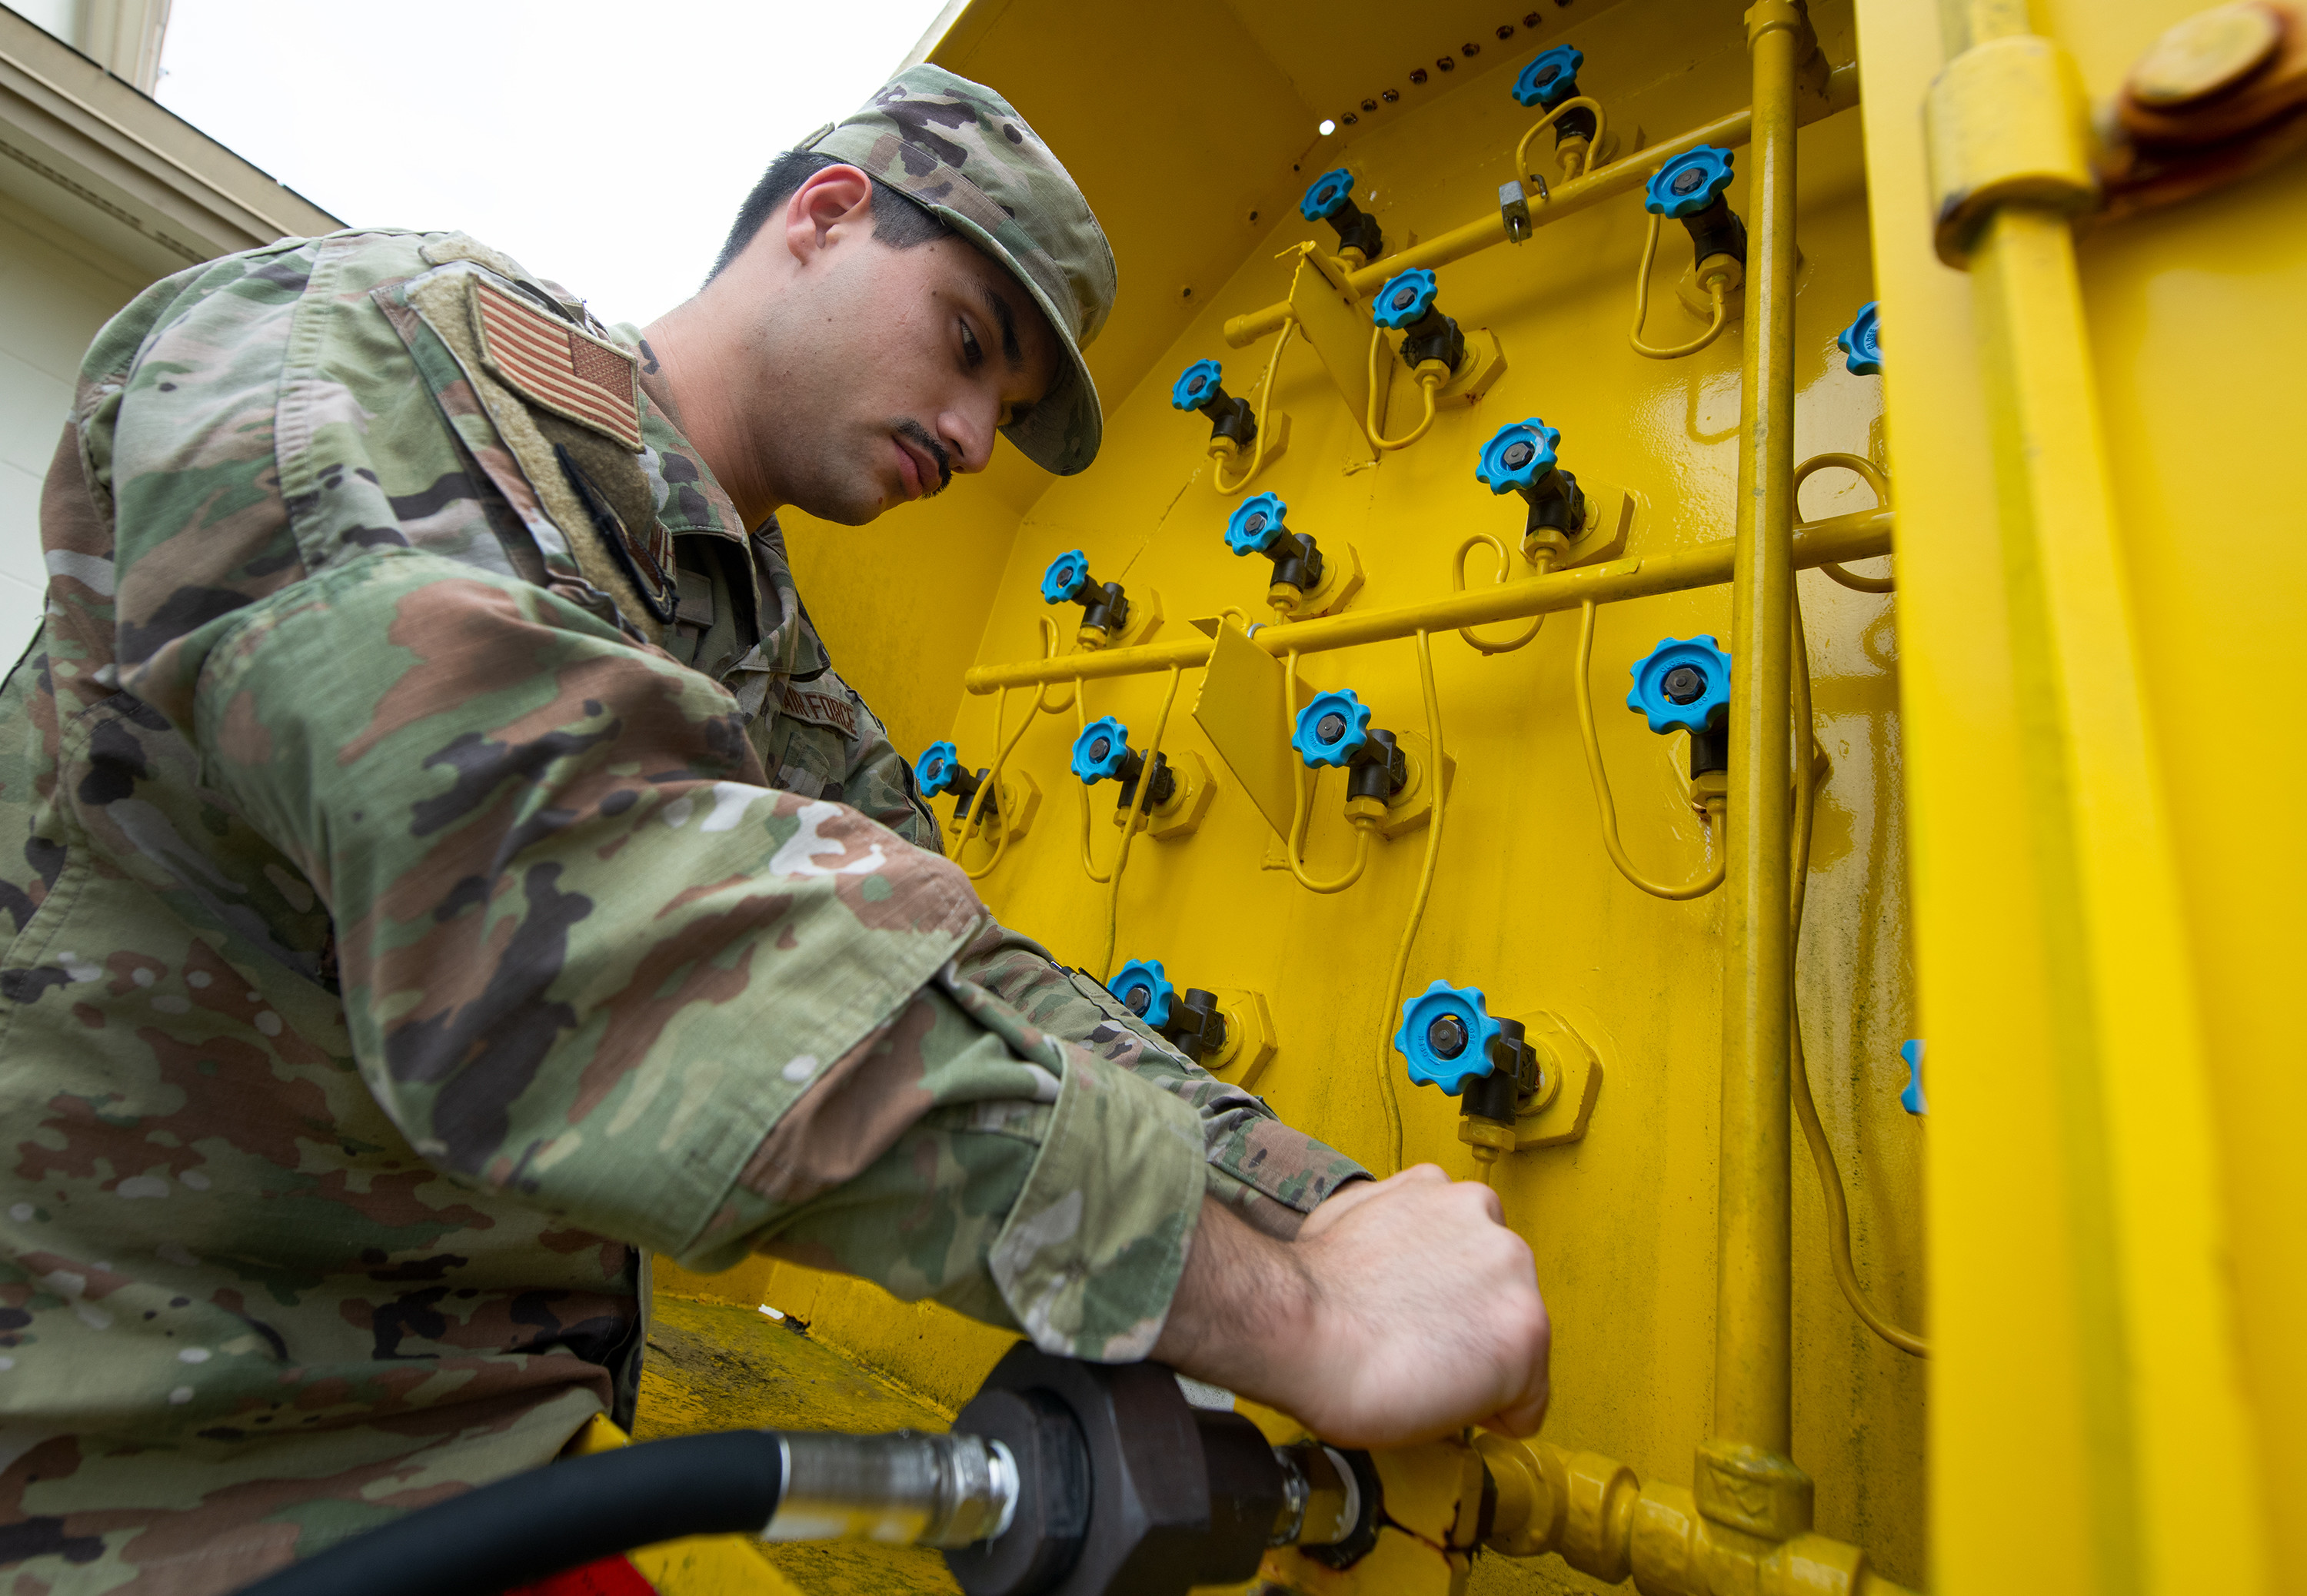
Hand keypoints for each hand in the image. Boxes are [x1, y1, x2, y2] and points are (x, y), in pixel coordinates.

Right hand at [1152, 1166, 1549, 1447]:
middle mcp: (1491, 1225)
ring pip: (1521, 1346)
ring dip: (1484, 1369)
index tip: (1420, 1320)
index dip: (1445, 1301)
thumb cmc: (1313, 1291)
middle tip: (1419, 1349)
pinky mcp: (1524, 1332)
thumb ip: (1393, 1224)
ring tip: (1427, 1376)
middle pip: (1504, 1298)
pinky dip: (1496, 1417)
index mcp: (1448, 1195)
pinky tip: (1445, 1403)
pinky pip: (1529, 1402)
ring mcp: (1513, 1276)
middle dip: (1469, 1329)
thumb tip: (1391, 1251)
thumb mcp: (1350, 1219)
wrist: (1305, 1330)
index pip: (1475, 1259)